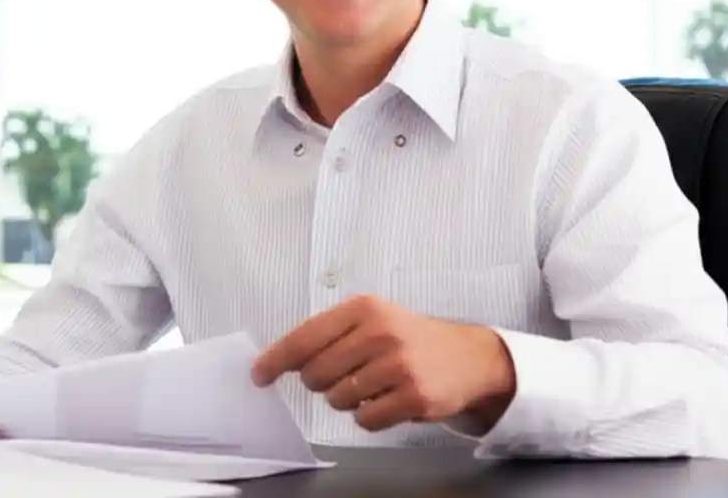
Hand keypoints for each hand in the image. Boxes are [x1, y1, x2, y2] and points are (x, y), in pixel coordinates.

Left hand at [251, 295, 515, 431]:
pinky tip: (388, 400)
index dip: (276, 360)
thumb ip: (329, 334)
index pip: (304, 338)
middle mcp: (380, 332)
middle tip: (344, 375)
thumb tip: (280, 360)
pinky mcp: (414, 396)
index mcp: (363, 308)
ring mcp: (398, 365)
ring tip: (372, 385)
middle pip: (316, 374)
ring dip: (347, 399)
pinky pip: (364, 420)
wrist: (468, 357)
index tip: (259, 375)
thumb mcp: (372, 318)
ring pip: (338, 399)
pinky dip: (368, 416)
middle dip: (321, 382)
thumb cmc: (409, 338)